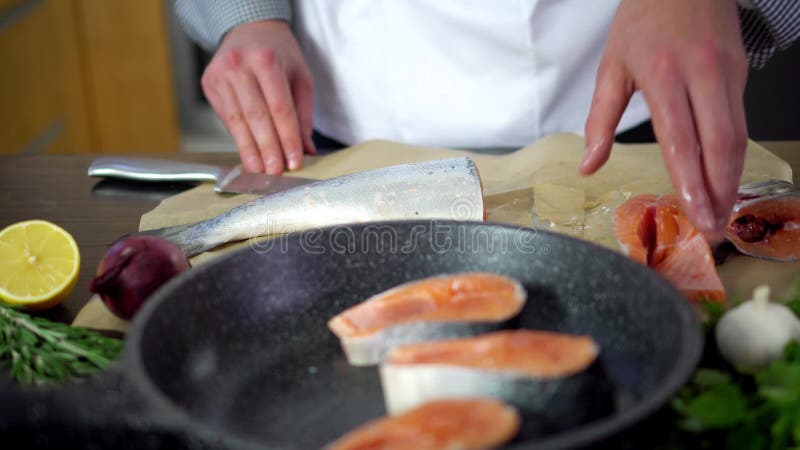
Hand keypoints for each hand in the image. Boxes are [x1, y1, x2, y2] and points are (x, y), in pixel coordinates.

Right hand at [202, 20, 314, 173]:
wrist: (249, 30)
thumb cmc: (279, 55)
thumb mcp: (300, 77)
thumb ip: (303, 114)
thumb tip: (306, 148)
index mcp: (267, 60)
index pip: (280, 108)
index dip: (287, 138)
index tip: (294, 161)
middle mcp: (239, 66)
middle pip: (257, 117)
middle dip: (268, 149)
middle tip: (276, 172)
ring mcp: (220, 75)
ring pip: (238, 121)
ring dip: (251, 150)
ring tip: (261, 171)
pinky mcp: (209, 84)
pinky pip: (226, 118)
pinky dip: (238, 139)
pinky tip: (248, 156)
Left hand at [580, 0, 747, 241]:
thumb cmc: (642, 20)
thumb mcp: (611, 66)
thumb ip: (599, 120)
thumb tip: (589, 167)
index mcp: (662, 74)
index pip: (681, 138)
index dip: (691, 180)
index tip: (695, 213)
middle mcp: (701, 74)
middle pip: (720, 144)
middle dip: (719, 191)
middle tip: (713, 229)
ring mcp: (726, 73)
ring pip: (738, 136)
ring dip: (732, 180)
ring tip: (721, 215)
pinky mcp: (741, 73)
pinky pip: (741, 121)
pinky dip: (736, 157)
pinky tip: (726, 181)